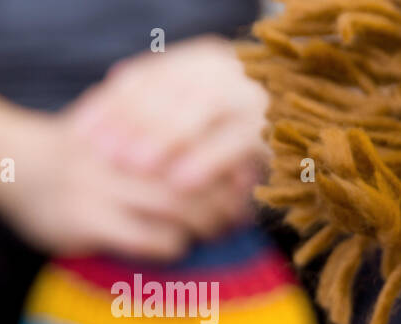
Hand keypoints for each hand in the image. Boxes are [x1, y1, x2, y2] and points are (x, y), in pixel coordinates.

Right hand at [0, 107, 229, 261]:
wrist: (16, 165)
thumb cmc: (91, 154)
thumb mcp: (127, 129)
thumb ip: (173, 140)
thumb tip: (242, 166)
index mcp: (131, 120)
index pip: (194, 140)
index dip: (227, 164)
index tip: (245, 179)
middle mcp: (115, 149)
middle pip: (191, 175)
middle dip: (222, 201)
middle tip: (236, 215)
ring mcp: (97, 183)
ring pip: (176, 206)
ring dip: (204, 225)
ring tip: (212, 231)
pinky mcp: (84, 220)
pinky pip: (150, 238)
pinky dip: (173, 245)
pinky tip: (175, 245)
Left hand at [65, 34, 270, 194]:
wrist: (320, 139)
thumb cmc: (251, 144)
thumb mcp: (204, 126)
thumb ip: (166, 116)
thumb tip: (107, 119)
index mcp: (206, 62)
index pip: (147, 76)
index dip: (110, 104)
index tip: (80, 134)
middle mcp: (231, 69)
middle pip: (169, 89)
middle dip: (130, 122)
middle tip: (101, 153)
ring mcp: (256, 92)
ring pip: (199, 107)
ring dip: (162, 138)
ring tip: (132, 167)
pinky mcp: (280, 124)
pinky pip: (236, 140)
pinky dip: (206, 160)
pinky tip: (179, 183)